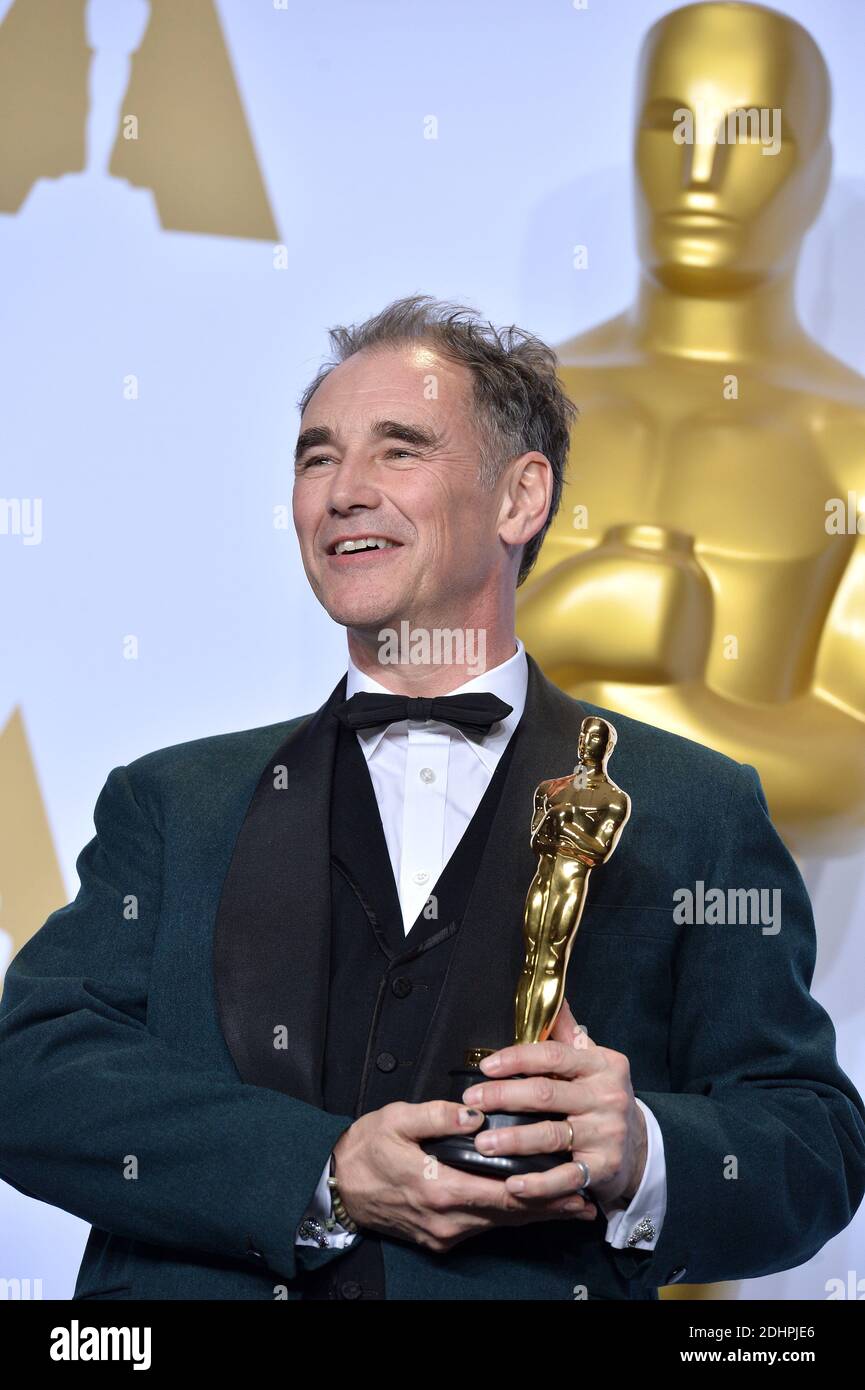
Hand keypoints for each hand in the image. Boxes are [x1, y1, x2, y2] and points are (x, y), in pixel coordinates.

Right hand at [331, 1095, 596, 1253]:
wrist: (335, 1186)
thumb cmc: (365, 1150)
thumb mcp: (397, 1120)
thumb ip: (438, 1115)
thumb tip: (476, 1112)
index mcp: (440, 1189)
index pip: (505, 1195)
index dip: (543, 1193)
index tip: (574, 1188)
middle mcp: (447, 1219)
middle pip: (510, 1216)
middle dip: (550, 1208)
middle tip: (585, 1201)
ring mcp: (443, 1233)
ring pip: (499, 1225)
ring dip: (534, 1215)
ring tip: (569, 1206)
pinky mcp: (438, 1237)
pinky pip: (482, 1227)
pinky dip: (508, 1218)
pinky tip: (525, 1209)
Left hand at [460, 998, 647, 1209]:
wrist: (639, 1147)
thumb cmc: (601, 1097)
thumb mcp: (592, 1061)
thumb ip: (566, 1032)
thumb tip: (550, 993)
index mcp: (601, 1064)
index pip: (553, 1055)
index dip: (516, 1058)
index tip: (485, 1066)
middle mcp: (606, 1096)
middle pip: (546, 1093)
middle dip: (504, 1097)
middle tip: (472, 1101)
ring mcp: (606, 1134)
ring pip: (551, 1134)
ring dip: (512, 1139)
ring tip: (482, 1142)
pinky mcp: (603, 1169)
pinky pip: (564, 1177)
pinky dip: (537, 1183)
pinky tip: (512, 1183)